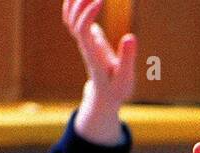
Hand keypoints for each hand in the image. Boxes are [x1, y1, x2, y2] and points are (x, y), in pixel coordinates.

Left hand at [66, 0, 136, 145]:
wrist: (105, 96)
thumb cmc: (117, 88)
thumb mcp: (126, 77)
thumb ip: (127, 58)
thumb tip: (130, 37)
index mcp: (93, 54)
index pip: (82, 28)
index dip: (88, 13)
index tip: (101, 1)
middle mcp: (84, 45)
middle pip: (72, 19)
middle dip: (80, 3)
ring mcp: (84, 42)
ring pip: (70, 18)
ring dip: (75, 2)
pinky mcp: (87, 39)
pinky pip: (74, 19)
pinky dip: (75, 6)